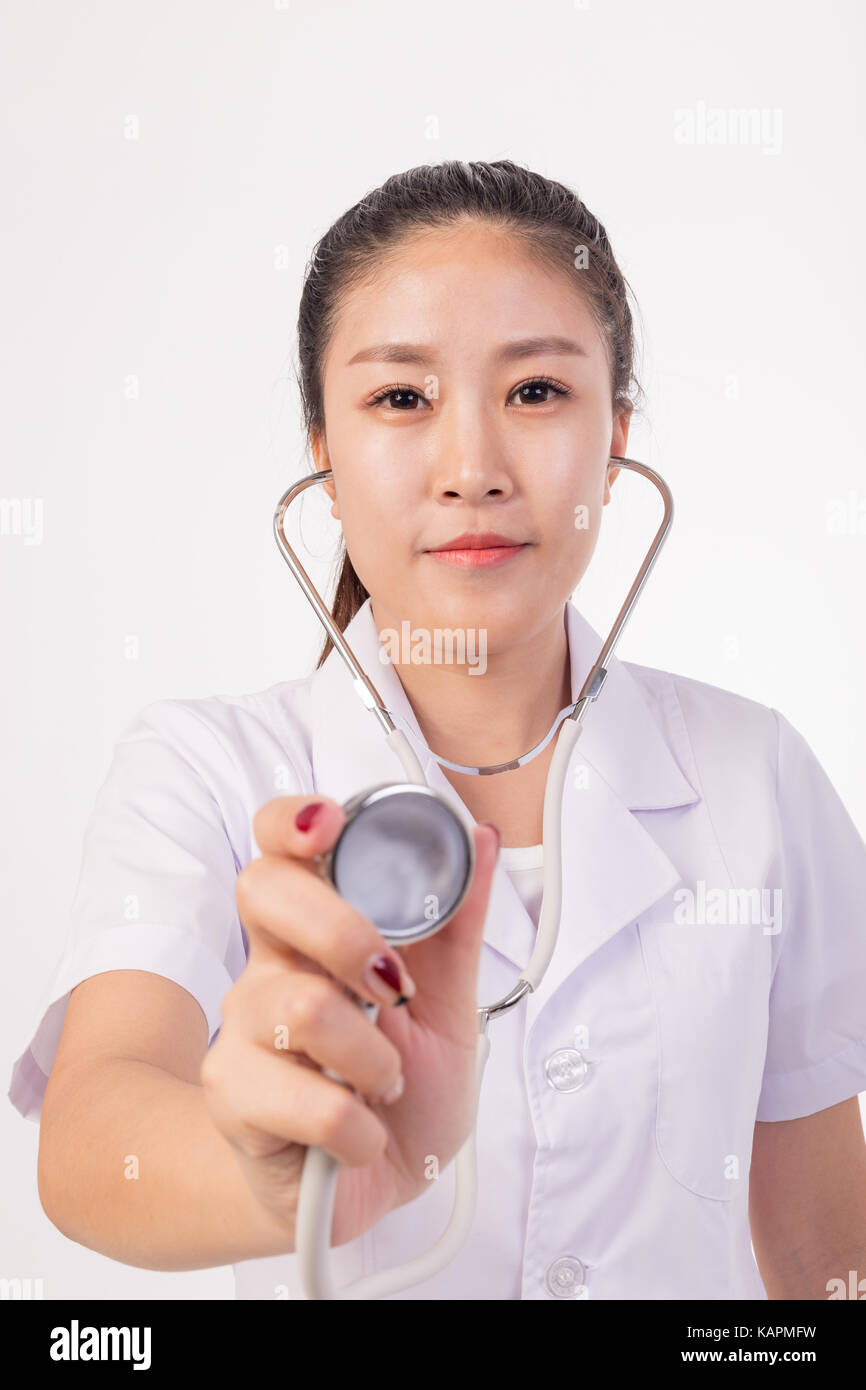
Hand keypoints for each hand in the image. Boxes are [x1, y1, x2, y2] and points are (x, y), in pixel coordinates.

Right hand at [200, 794, 499, 1247]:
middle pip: (266, 893)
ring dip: (376, 1058)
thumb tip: (482, 839)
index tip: (329, 824)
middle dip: (346, 932)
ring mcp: (241, 1032)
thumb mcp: (447, 1004)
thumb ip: (456, 925)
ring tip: (386, 1083)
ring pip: (305, 1007)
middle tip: (391, 987)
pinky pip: (311, 1101)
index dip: (291, 821)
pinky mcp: (233, 1101)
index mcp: (313, 932)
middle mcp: (266, 968)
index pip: (275, 848)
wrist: (374, 1186)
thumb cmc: (402, 1087)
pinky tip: (363, 1135)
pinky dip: (362, 1128)